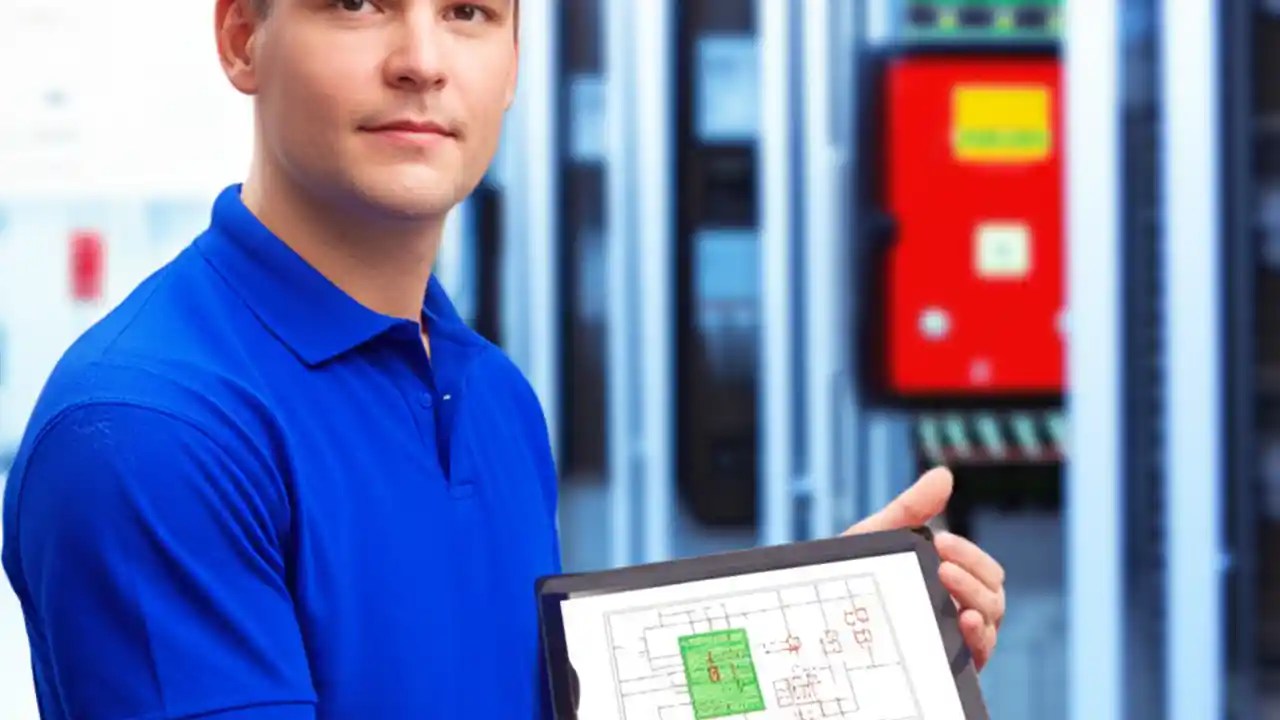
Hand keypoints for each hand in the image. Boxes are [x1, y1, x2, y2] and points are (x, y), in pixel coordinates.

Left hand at [842, 467, 1004, 670]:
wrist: (814, 619)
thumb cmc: (850, 579)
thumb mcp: (877, 540)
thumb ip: (910, 509)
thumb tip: (944, 473)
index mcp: (950, 583)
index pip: (983, 571)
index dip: (971, 556)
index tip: (942, 542)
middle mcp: (958, 613)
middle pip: (994, 596)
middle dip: (976, 575)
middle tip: (944, 565)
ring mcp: (953, 642)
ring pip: (990, 624)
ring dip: (978, 600)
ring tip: (951, 584)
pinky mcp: (944, 669)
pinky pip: (977, 656)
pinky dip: (980, 636)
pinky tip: (966, 621)